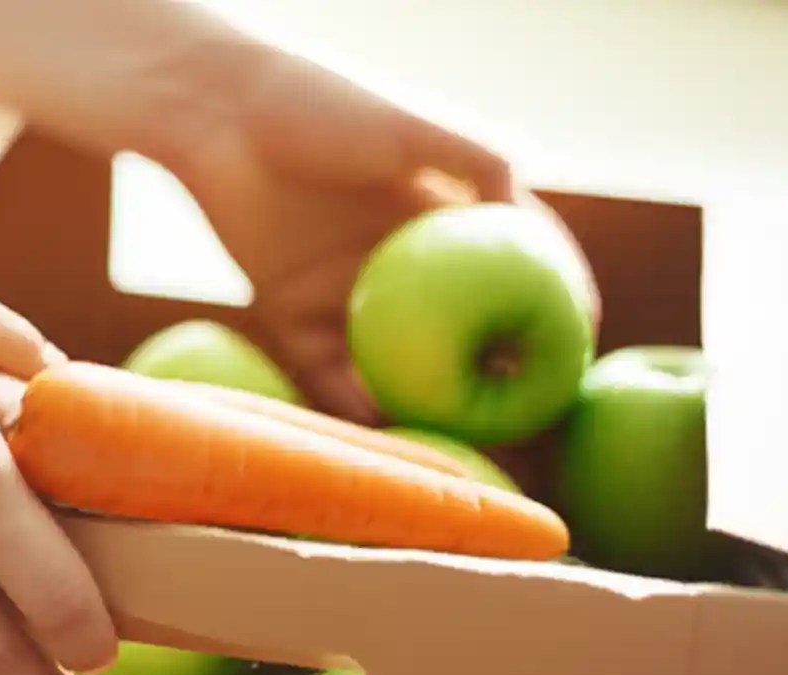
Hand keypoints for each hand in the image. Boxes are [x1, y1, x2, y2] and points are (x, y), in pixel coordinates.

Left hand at [176, 51, 596, 424]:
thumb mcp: (408, 131)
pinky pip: (326, 375)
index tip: (570, 360)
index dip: (543, 316)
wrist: (217, 120)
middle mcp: (396, 265)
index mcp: (434, 220)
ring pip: (393, 368)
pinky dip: (350, 408)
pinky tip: (376, 437)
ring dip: (419, 410)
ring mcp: (344, 295)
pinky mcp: (290, 315)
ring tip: (451, 452)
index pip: (506, 275)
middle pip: (454, 338)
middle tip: (519, 429)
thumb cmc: (318, 110)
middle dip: (485, 386)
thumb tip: (529, 223)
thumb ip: (478, 164)